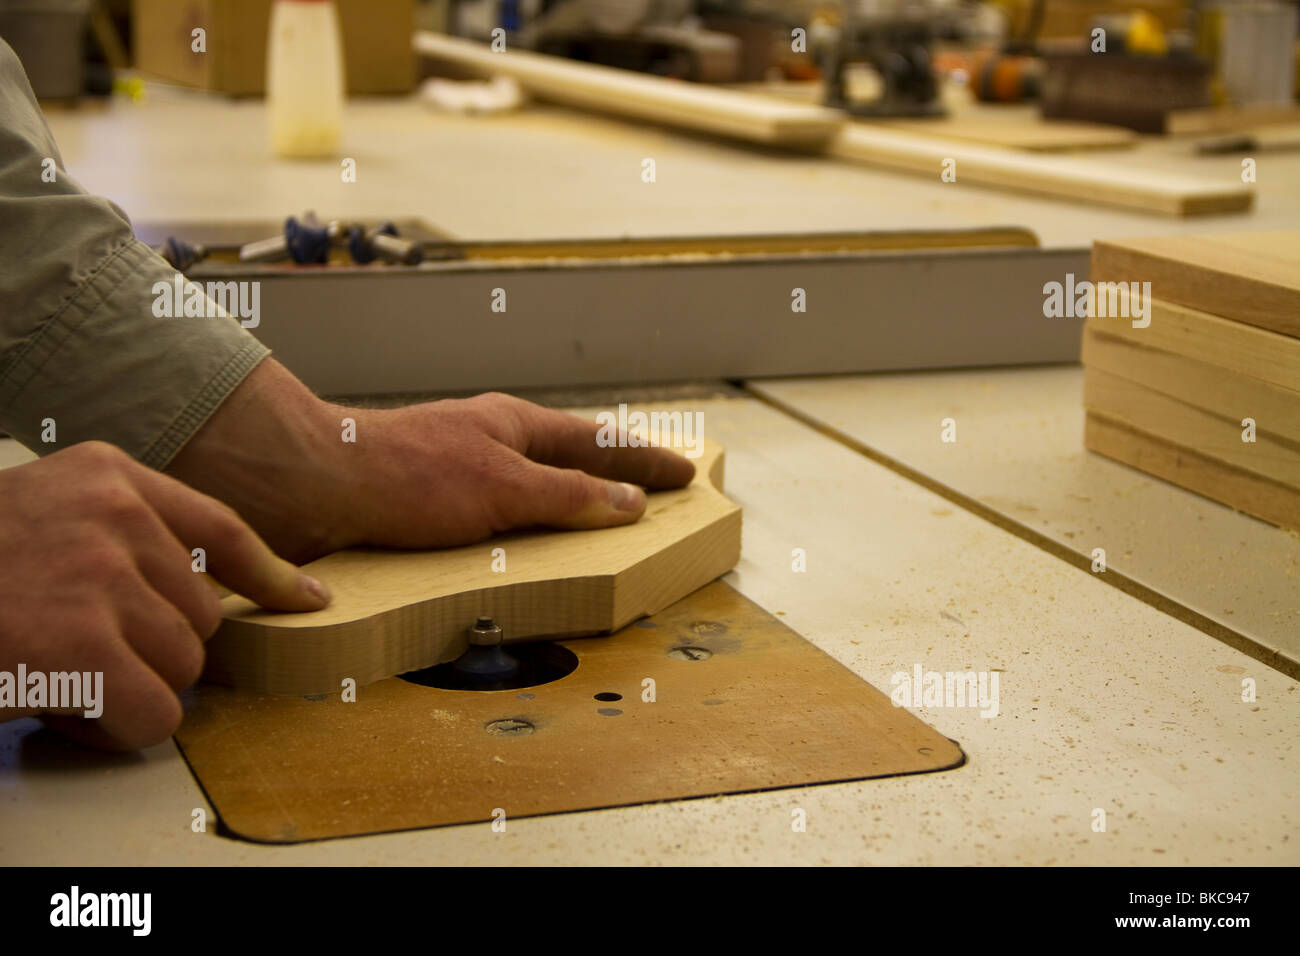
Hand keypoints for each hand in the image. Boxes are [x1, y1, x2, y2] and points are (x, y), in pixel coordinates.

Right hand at [0, 441, 330, 749]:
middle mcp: (114, 515)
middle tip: (81, 657)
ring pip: (184, 665)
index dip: (269, 574)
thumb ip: (118, 533)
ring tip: (60, 677)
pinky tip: (63, 712)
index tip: (305, 600)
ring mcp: (101, 576)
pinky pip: (156, 712)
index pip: (220, 527)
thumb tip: (205, 596)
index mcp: (108, 476)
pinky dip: (117, 730)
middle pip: (203, 614)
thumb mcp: (42, 513)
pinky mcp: (82, 645)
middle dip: (154, 650)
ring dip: (131, 690)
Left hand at [166, 360, 696, 561]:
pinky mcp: (428, 506)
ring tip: (599, 524)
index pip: (598, 443)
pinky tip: (524, 554)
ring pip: (530, 487)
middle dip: (612, 474)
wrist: (314, 488)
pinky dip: (527, 530)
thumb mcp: (503, 486)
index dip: (644, 461)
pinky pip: (496, 518)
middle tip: (651, 490)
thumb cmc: (407, 476)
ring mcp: (458, 473)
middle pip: (567, 458)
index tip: (685, 473)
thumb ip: (567, 495)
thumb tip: (629, 503)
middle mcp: (490, 444)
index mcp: (515, 427)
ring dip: (569, 503)